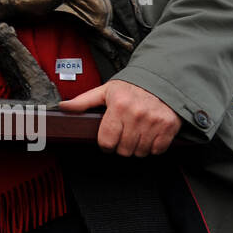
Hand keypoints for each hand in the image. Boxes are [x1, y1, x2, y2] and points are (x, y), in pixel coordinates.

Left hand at [60, 79, 181, 156]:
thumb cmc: (131, 87)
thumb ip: (83, 101)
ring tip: (136, 134)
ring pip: (140, 152)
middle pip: (123, 150)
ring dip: (136, 148)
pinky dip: (152, 147)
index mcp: (118, 106)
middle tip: (123, 136)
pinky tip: (149, 135)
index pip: (107, 141)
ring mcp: (154, 121)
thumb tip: (63, 107)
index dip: (105, 144)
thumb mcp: (105, 91)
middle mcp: (136, 114)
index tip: (108, 141)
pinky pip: (157, 150)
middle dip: (120, 146)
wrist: (162, 79)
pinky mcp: (169, 127)